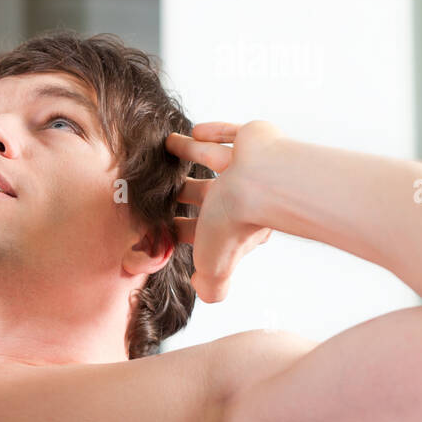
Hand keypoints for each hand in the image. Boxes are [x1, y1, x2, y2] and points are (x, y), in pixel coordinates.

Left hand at [164, 120, 283, 302]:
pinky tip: (195, 131)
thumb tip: (202, 289)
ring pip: (213, 159)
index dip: (178, 229)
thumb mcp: (214, 266)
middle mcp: (240, 194)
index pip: (200, 228)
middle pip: (205, 194)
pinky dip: (214, 133)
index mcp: (230, 224)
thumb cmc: (238, 224)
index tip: (157, 225)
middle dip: (183, 193)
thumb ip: (211, 286)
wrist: (265, 183)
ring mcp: (246, 166)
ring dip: (192, 153)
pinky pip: (229, 134)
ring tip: (168, 146)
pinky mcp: (252, 139)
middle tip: (157, 187)